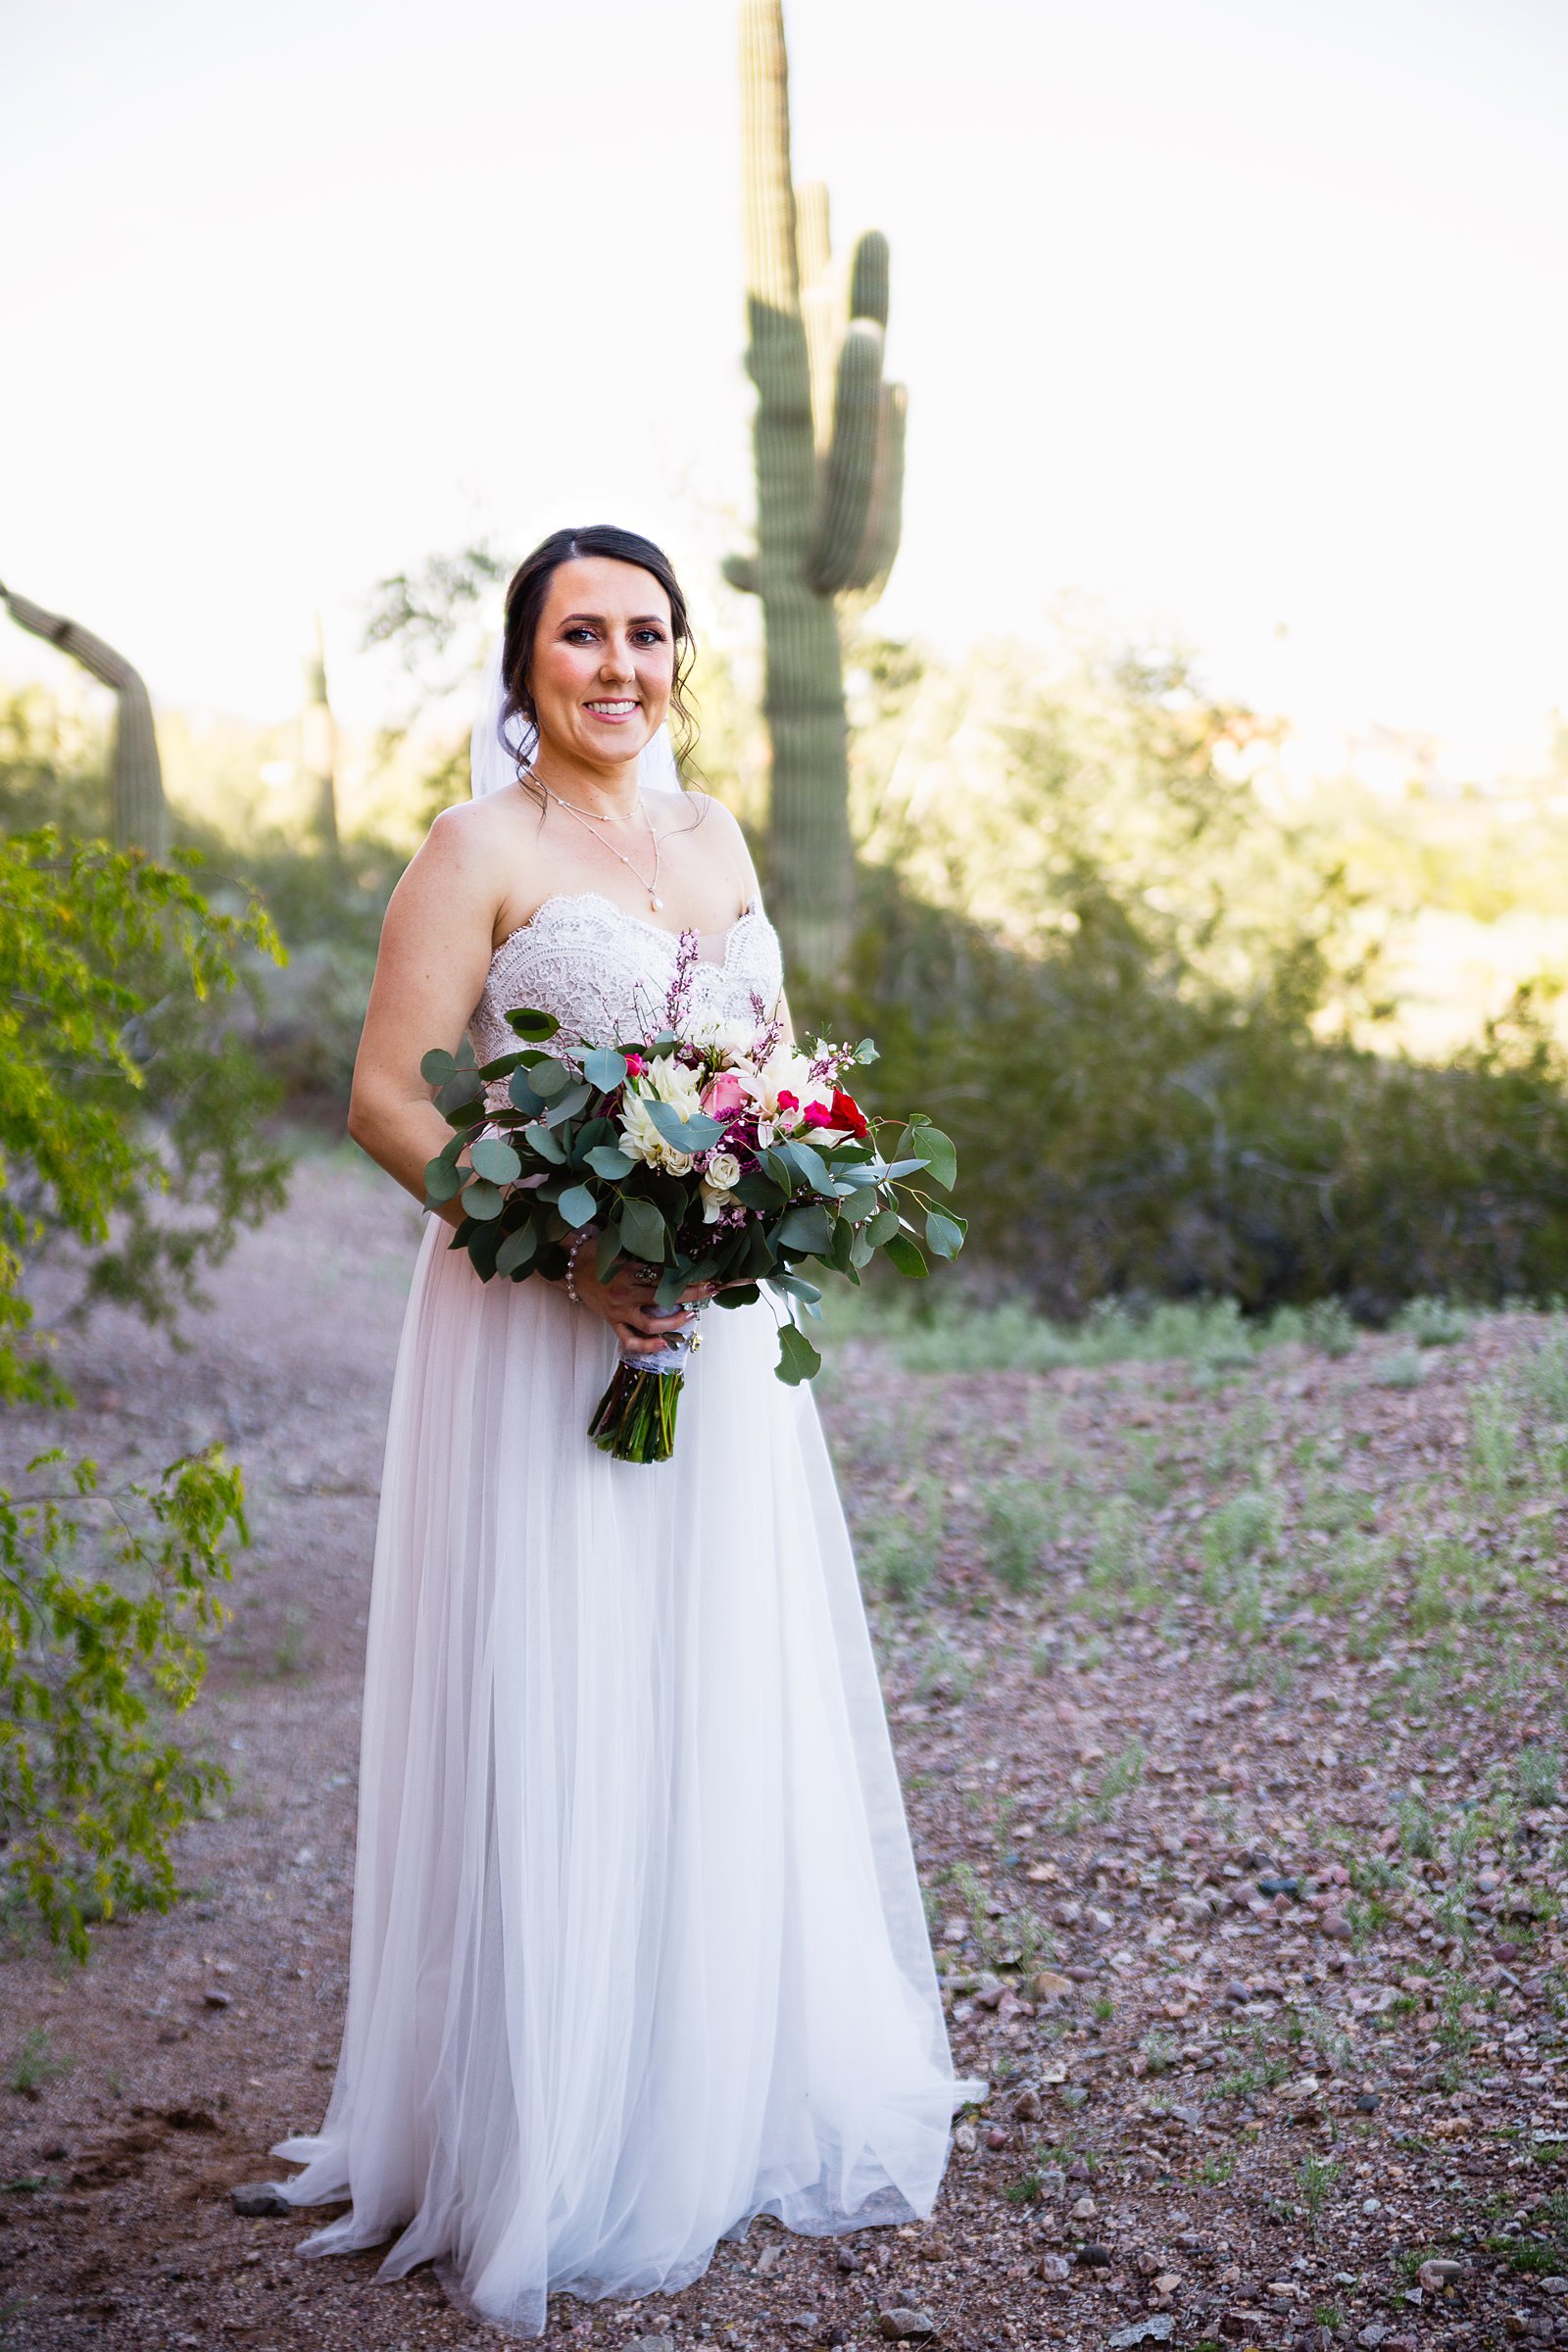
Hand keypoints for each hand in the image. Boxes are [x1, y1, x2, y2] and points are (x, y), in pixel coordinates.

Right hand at [566, 1236, 717, 1356]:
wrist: (571, 1266)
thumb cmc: (599, 1254)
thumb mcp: (624, 1250)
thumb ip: (647, 1261)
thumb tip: (677, 1265)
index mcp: (629, 1272)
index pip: (665, 1277)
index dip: (688, 1278)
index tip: (705, 1277)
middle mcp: (625, 1294)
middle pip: (664, 1298)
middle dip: (691, 1295)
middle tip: (708, 1292)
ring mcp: (619, 1311)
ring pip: (651, 1324)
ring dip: (674, 1322)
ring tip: (690, 1315)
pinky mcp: (612, 1322)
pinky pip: (630, 1340)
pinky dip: (647, 1346)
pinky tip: (664, 1343)